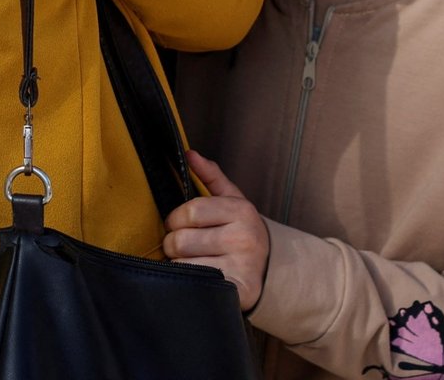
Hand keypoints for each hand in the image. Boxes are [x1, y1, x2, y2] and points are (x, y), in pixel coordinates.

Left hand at [162, 151, 270, 312]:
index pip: (190, 212)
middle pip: (182, 240)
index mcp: (241, 211)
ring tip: (191, 261)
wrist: (270, 270)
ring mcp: (242, 266)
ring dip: (180, 264)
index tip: (176, 224)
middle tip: (182, 246)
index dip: (175, 219)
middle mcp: (245, 238)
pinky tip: (198, 279)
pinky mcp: (238, 290)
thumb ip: (210, 176)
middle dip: (173, 244)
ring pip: (184, 264)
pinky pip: (195, 285)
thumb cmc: (241, 232)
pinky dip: (190, 283)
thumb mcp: (231, 201)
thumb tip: (189, 154)